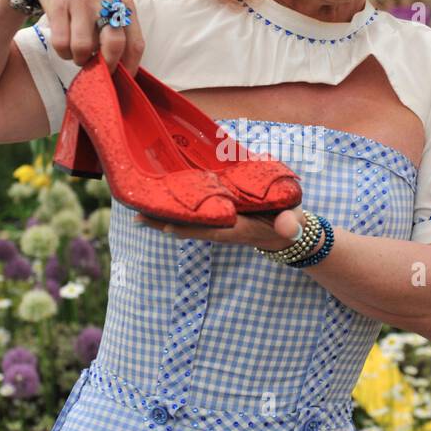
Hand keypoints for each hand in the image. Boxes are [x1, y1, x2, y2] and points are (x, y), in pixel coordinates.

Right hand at [15, 0, 143, 73]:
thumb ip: (119, 24)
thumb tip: (123, 65)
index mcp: (124, 2)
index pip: (135, 43)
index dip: (131, 68)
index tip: (123, 80)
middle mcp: (105, 1)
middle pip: (113, 47)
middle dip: (107, 67)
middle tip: (99, 70)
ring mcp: (80, 3)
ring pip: (83, 49)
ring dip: (80, 60)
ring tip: (79, 55)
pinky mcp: (57, 5)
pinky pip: (61, 42)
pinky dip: (63, 52)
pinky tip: (65, 46)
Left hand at [134, 205, 322, 253]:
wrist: (288, 231)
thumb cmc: (289, 225)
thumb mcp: (293, 223)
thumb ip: (291, 225)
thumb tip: (288, 228)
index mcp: (237, 229)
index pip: (208, 230)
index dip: (186, 228)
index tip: (164, 225)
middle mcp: (222, 228)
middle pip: (188, 227)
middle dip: (163, 223)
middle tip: (137, 217)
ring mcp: (219, 222)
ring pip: (186, 220)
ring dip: (164, 216)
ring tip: (139, 209)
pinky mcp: (219, 214)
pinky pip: (193, 213)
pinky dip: (176, 208)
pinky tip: (160, 199)